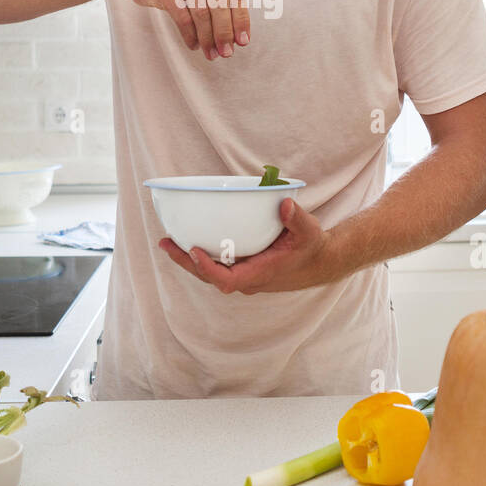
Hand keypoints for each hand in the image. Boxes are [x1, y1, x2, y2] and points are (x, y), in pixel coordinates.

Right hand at [109, 0, 250, 60]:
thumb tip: (235, 26)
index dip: (241, 19)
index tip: (243, 40)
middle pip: (220, 4)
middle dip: (225, 33)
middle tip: (228, 52)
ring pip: (203, 13)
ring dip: (208, 38)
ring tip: (212, 53)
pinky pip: (183, 18)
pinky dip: (190, 35)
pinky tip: (194, 45)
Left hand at [158, 198, 336, 293]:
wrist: (319, 262)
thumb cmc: (311, 247)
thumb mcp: (309, 231)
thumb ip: (296, 218)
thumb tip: (283, 204)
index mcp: (260, 274)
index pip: (227, 280)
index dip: (207, 269)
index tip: (194, 251)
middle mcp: (248, 279)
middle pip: (210, 277)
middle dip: (186, 262)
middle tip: (166, 243)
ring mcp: (244, 274)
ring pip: (210, 272)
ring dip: (188, 259)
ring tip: (167, 242)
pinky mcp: (243, 267)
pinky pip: (217, 265)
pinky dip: (201, 256)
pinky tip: (187, 240)